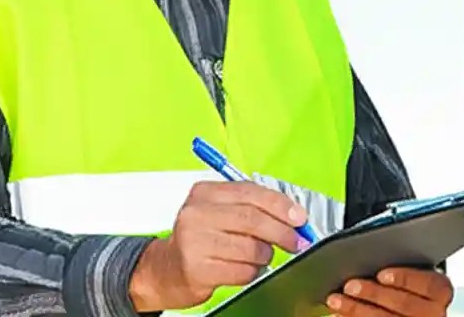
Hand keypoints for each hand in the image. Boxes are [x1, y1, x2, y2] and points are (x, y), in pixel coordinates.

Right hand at [128, 180, 308, 311]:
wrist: (164, 270)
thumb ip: (252, 208)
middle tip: (295, 242)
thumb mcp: (218, 213)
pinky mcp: (198, 269)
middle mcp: (196, 214)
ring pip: (251, 248)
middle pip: (253, 219)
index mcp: (204, 193)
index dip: (281, 205)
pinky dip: (252, 272)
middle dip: (282, 231)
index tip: (299, 218)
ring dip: (265, 256)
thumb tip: (292, 215)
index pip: (251, 192)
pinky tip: (244, 269)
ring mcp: (195, 241)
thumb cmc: (199, 239)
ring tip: (259, 257)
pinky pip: (242, 271)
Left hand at [326, 267, 453, 316]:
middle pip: (404, 305)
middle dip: (374, 294)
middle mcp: (434, 313)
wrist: (416, 307)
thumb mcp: (410, 269)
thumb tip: (367, 256)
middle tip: (350, 285)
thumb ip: (396, 264)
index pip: (428, 284)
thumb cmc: (408, 283)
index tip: (382, 274)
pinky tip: (340, 315)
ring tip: (336, 300)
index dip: (404, 278)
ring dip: (357, 311)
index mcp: (440, 291)